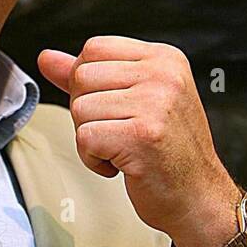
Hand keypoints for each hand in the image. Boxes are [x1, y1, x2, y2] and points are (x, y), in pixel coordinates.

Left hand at [37, 35, 239, 246]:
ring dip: (91, 138)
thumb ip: (92, 76)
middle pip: (82, 76)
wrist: (199, 197)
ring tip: (123, 149)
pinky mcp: (141, 135)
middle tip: (120, 132)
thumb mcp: (135, 100)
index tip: (112, 107)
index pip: (94, 48)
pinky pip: (84, 138)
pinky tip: (121, 165)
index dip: (88, 82)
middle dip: (88, 112)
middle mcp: (163, 74)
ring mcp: (154, 104)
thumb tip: (46, 58)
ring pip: (80, 108)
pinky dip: (93, 159)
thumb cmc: (169, 151)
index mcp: (164, 58)